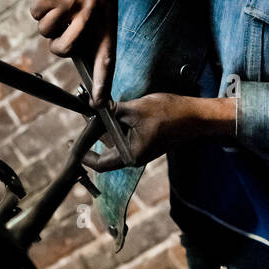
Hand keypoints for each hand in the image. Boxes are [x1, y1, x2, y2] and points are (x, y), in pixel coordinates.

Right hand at [30, 0, 116, 105]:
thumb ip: (95, 24)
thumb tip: (80, 50)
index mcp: (106, 18)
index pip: (106, 57)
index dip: (102, 82)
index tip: (98, 102)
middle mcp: (90, 16)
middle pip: (64, 50)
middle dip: (56, 45)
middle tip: (59, 29)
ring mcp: (69, 7)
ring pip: (46, 32)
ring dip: (46, 20)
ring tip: (57, 0)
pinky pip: (36, 16)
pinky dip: (37, 7)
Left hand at [82, 93, 237, 170]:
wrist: (195, 115)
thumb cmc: (169, 114)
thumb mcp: (135, 110)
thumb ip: (111, 111)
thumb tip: (93, 106)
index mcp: (130, 155)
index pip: (100, 163)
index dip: (84, 155)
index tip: (72, 144)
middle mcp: (134, 156)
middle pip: (106, 149)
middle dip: (95, 132)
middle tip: (86, 115)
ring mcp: (140, 149)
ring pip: (115, 140)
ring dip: (106, 126)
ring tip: (97, 109)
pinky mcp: (145, 140)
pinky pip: (125, 134)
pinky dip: (117, 124)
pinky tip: (112, 110)